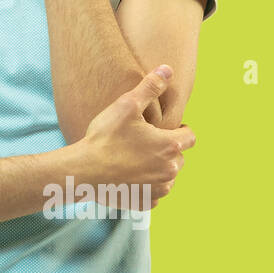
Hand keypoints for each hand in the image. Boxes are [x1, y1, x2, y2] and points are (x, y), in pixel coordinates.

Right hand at [74, 66, 195, 210]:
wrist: (83, 172)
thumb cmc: (104, 138)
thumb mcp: (126, 106)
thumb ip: (150, 87)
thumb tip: (168, 69)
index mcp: (170, 146)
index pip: (190, 136)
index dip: (179, 130)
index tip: (163, 128)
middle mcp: (170, 171)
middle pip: (179, 157)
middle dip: (167, 149)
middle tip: (144, 143)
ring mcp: (158, 190)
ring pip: (168, 177)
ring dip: (158, 169)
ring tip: (135, 159)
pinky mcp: (145, 203)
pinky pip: (154, 194)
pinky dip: (146, 186)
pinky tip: (129, 176)